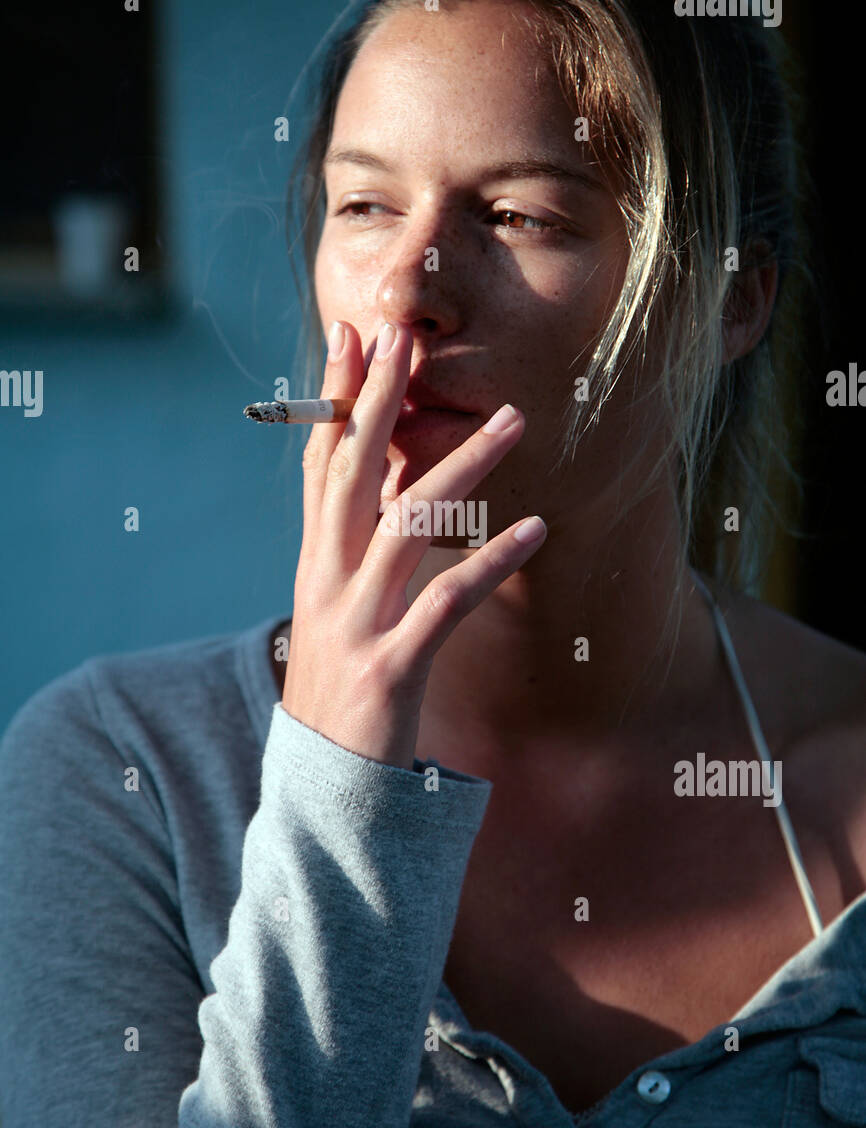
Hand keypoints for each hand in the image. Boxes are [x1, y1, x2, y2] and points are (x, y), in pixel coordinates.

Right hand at [282, 319, 546, 768]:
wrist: (325, 791)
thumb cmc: (343, 695)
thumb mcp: (339, 616)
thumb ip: (357, 557)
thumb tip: (395, 498)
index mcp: (315, 567)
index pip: (321, 466)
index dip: (334, 399)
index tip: (352, 337)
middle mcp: (325, 583)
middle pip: (352, 474)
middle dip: (378, 402)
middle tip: (408, 338)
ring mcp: (355, 625)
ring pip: (406, 525)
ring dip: (463, 467)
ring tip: (514, 420)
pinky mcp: (389, 669)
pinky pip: (447, 604)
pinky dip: (492, 563)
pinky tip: (535, 529)